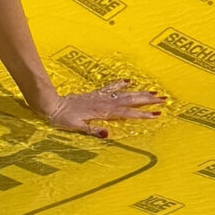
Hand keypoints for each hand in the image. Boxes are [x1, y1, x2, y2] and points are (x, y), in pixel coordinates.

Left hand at [37, 80, 164, 138]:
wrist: (51, 105)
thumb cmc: (63, 119)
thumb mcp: (77, 128)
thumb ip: (93, 131)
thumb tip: (108, 134)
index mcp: (103, 112)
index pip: (126, 114)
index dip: (142, 114)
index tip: (156, 114)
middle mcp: (104, 103)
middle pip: (130, 101)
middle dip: (147, 100)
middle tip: (163, 99)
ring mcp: (100, 97)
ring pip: (123, 94)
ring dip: (138, 93)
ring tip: (153, 91)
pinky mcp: (95, 94)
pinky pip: (110, 88)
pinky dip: (120, 84)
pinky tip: (128, 81)